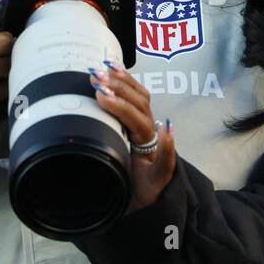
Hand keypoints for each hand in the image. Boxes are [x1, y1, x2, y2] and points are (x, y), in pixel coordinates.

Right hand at [88, 60, 175, 212]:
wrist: (145, 195)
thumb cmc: (147, 189)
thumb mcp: (158, 179)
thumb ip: (166, 159)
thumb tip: (169, 128)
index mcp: (150, 140)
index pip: (135, 117)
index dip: (119, 106)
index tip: (100, 97)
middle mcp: (149, 126)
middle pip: (136, 100)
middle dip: (117, 87)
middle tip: (95, 78)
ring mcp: (143, 120)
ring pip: (136, 93)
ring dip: (119, 80)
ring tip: (99, 70)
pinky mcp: (135, 118)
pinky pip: (132, 94)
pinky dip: (122, 79)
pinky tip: (111, 68)